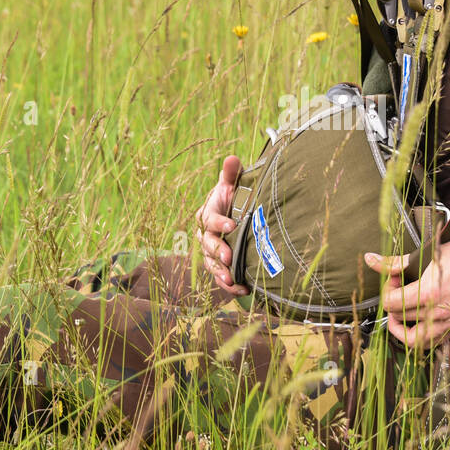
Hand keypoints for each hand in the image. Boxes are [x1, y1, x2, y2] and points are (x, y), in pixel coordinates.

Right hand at [194, 156, 249, 295]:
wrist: (238, 213)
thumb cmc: (235, 196)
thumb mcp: (233, 184)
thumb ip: (231, 174)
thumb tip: (232, 158)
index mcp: (208, 214)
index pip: (210, 219)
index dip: (219, 223)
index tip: (232, 226)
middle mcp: (205, 234)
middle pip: (208, 245)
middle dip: (217, 252)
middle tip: (229, 258)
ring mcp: (211, 252)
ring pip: (211, 264)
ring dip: (221, 273)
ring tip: (231, 280)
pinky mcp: (220, 265)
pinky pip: (221, 277)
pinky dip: (231, 286)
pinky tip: (244, 290)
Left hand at [365, 236, 449, 348]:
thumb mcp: (427, 254)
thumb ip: (395, 262)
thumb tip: (371, 259)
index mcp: (430, 293)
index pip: (392, 303)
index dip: (386, 290)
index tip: (393, 280)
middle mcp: (439, 312)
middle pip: (400, 320)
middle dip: (392, 306)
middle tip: (396, 293)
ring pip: (415, 340)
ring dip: (403, 328)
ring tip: (402, 314)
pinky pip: (433, 343)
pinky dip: (421, 336)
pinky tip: (419, 322)